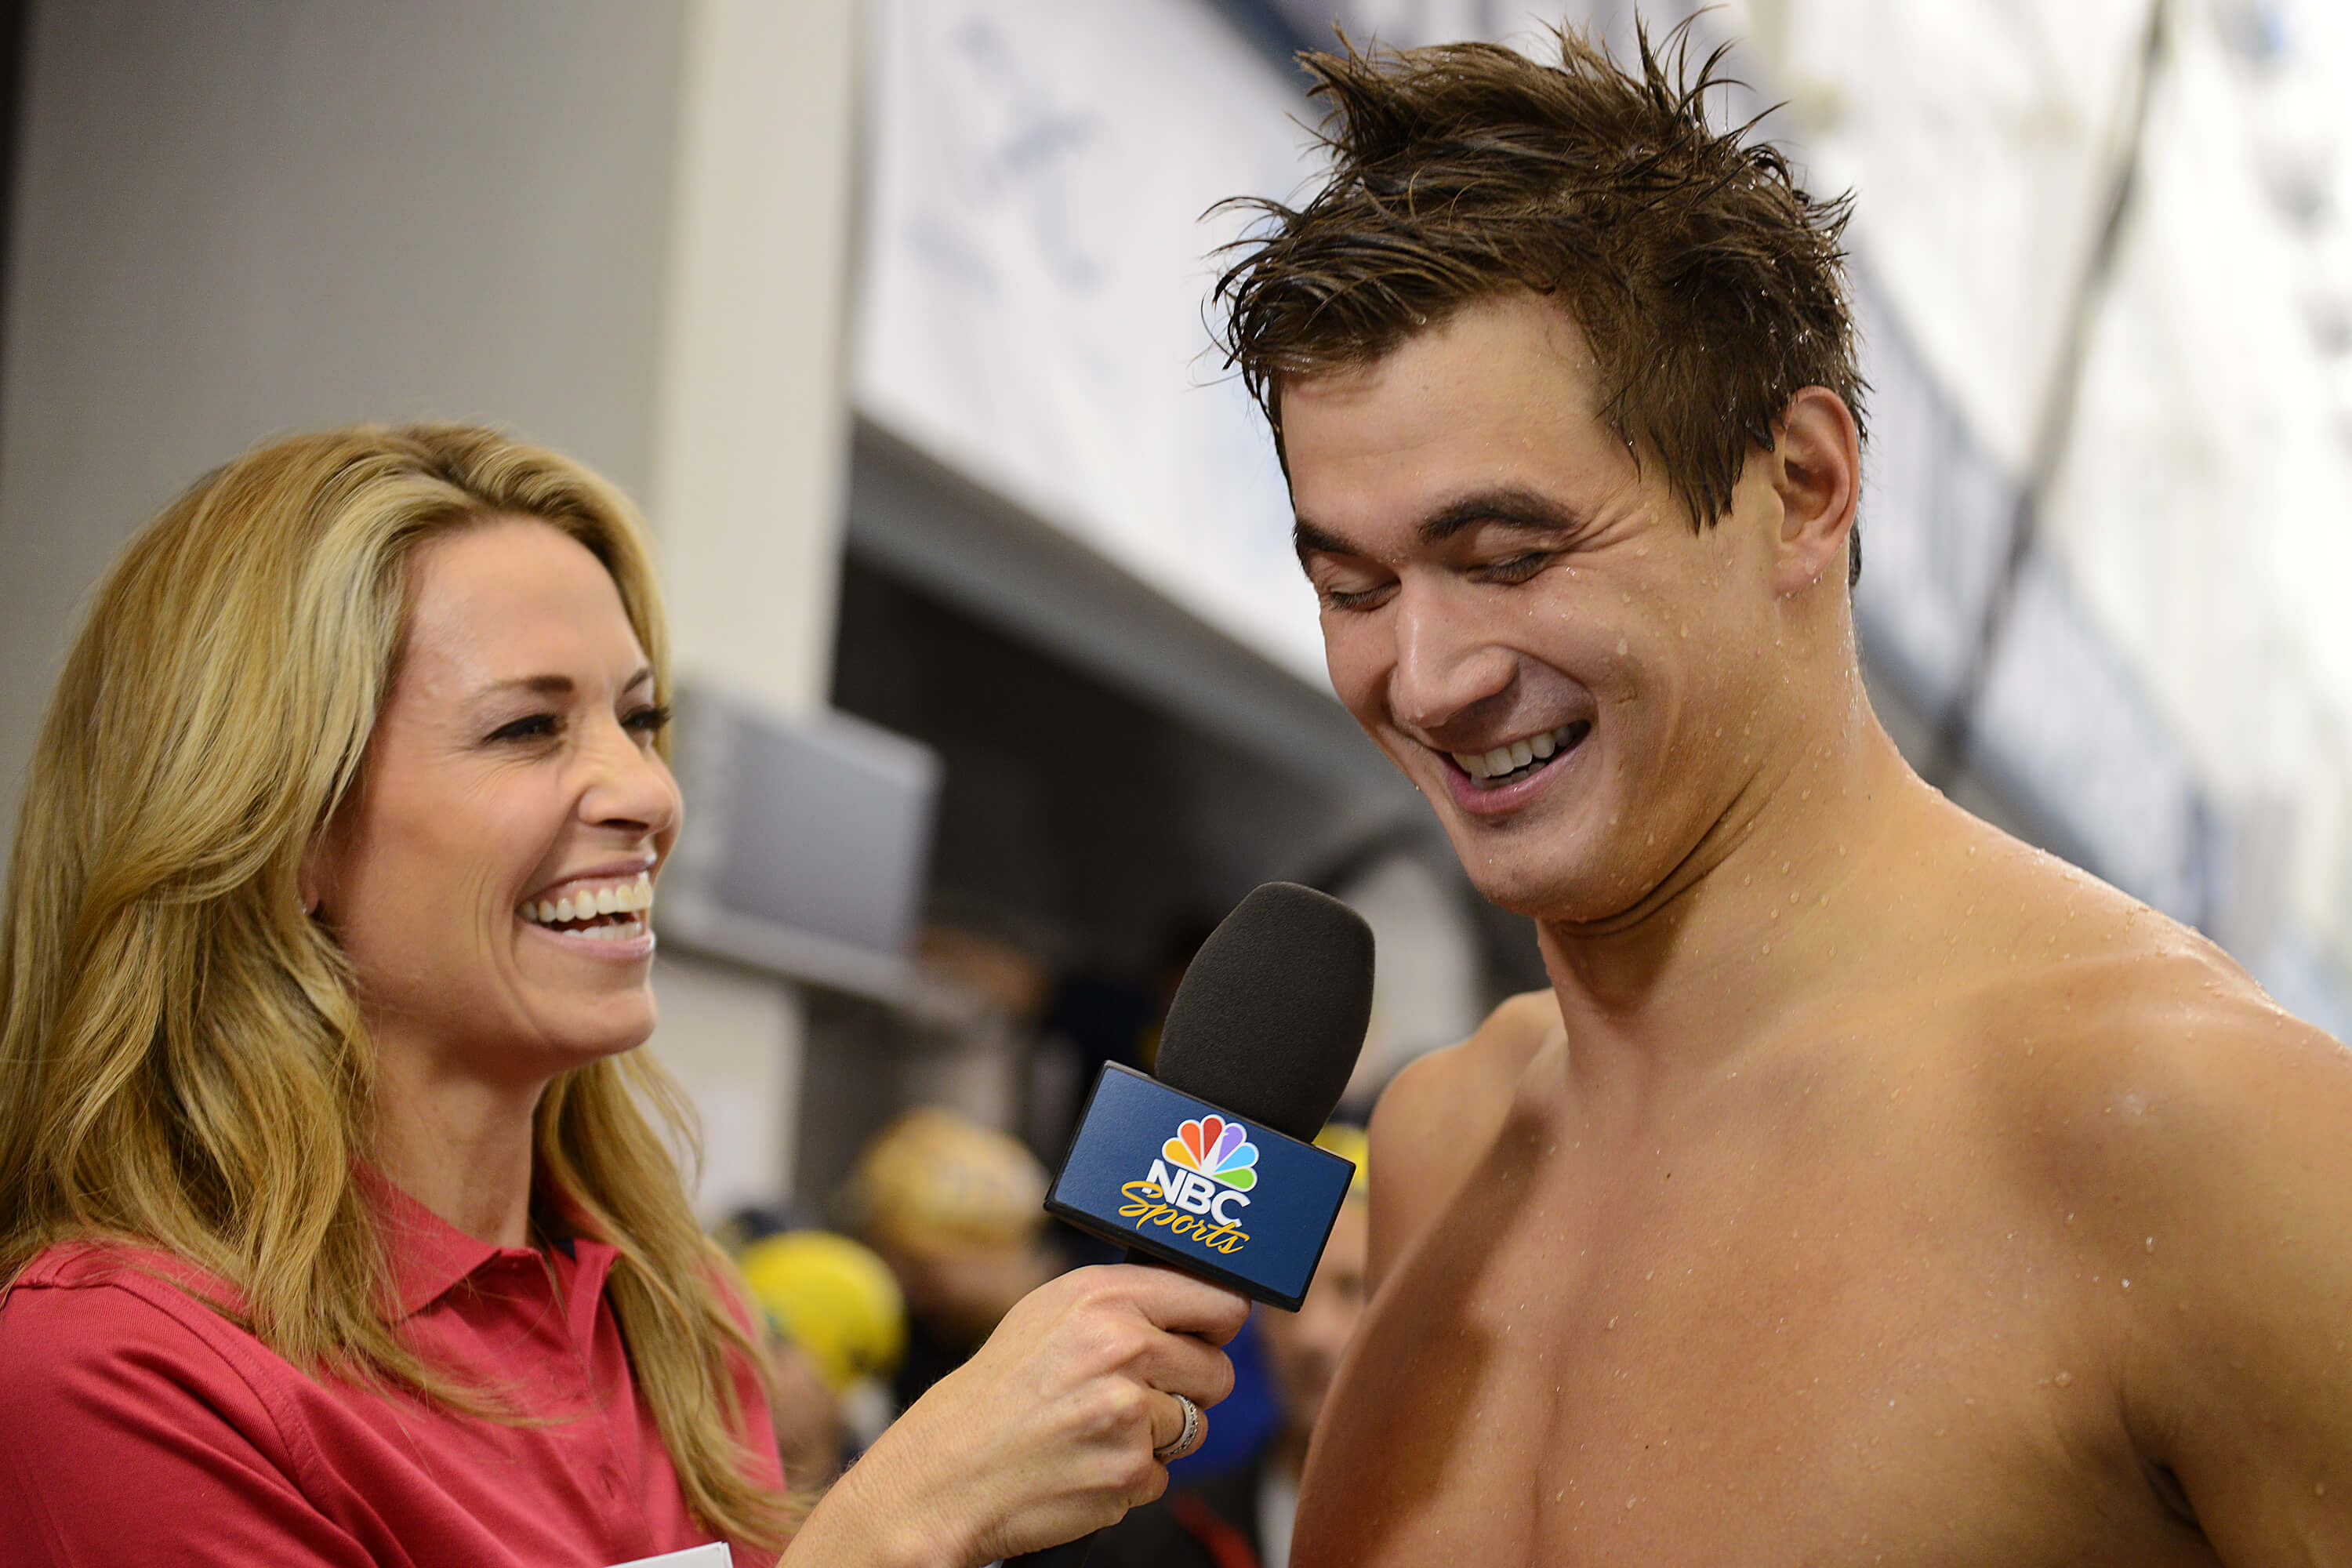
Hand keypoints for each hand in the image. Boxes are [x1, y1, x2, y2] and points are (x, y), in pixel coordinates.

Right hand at [784, 1263, 1247, 1566]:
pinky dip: (1130, 1475)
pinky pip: (1162, 1474)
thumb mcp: (1048, 1315)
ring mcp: (1127, 1412)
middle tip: (1137, 1394)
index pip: (1218, 1300)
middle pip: (1217, 1370)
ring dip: (1157, 1436)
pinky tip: (1083, 1463)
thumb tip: (1197, 1302)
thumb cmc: (994, 1393)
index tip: (1211, 1334)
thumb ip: (1122, 1302)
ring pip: (1193, 1426)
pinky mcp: (1128, 1472)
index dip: (1219, 1323)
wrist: (941, 1475)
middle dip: (1190, 1388)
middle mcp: (1120, 1346)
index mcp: (1102, 1297)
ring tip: (1095, 1429)